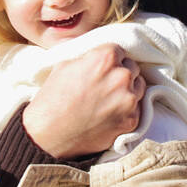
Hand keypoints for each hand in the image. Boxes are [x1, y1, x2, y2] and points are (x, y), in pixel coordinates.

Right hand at [22, 45, 145, 157]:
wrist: (48, 136)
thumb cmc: (52, 99)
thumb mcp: (64, 65)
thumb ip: (88, 57)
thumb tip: (98, 55)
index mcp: (105, 58)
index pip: (120, 51)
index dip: (110, 60)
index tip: (103, 69)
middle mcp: (121, 76)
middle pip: (132, 68)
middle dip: (120, 74)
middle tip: (104, 86)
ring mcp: (129, 100)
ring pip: (139, 87)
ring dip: (127, 91)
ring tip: (108, 101)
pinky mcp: (132, 120)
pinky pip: (137, 110)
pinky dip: (126, 111)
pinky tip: (109, 115)